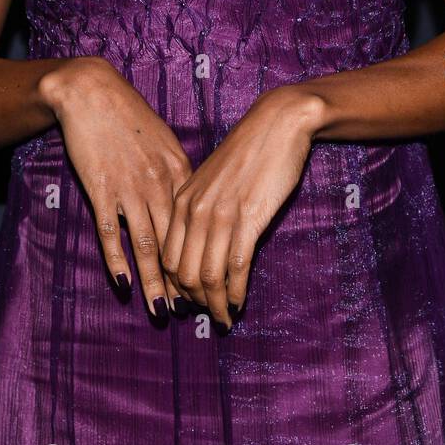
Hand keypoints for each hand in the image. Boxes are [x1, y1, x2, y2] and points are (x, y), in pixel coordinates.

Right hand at [39, 58, 193, 315]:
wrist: (92, 92)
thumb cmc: (130, 115)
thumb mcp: (164, 140)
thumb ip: (178, 172)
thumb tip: (190, 203)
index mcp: (179, 170)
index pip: (197, 224)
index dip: (205, 256)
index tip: (213, 282)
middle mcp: (158, 183)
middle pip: (176, 242)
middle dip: (186, 280)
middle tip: (197, 311)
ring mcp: (129, 188)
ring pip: (146, 244)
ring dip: (155, 281)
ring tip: (163, 311)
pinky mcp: (101, 190)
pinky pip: (110, 233)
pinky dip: (117, 260)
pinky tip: (123, 284)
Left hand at [160, 84, 322, 328]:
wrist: (276, 125)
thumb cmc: (247, 152)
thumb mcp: (211, 180)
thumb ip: (199, 209)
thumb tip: (200, 247)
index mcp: (182, 200)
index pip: (168, 257)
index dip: (176, 287)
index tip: (188, 302)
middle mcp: (195, 210)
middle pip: (184, 273)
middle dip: (194, 302)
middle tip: (208, 315)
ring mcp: (221, 215)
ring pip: (208, 277)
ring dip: (215, 305)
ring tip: (224, 319)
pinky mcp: (248, 218)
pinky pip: (235, 268)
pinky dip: (235, 293)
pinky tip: (238, 303)